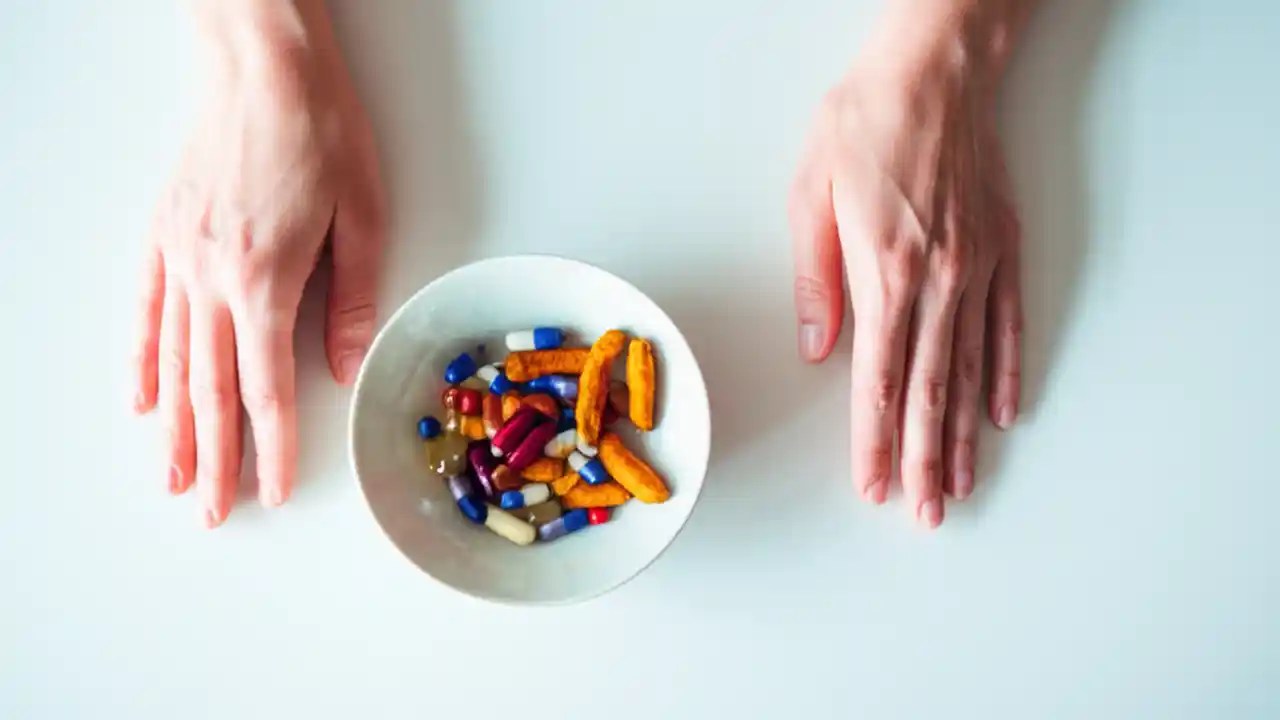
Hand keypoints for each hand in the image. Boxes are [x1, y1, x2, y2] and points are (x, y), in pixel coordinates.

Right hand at [132, 2, 384, 526]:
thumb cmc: (319, 132)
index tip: (272, 491)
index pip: (267, 387)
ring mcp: (180, 257)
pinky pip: (145, 310)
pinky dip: (142, 358)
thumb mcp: (361, 218)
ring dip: (174, 425)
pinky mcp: (164, 234)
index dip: (271, 448)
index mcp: (265, 280)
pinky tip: (140, 398)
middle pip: (212, 388)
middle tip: (214, 512)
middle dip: (216, 458)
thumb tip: (343, 368)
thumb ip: (351, 300)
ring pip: (174, 360)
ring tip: (174, 477)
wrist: (263, 66)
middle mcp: (213, 278)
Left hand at [790, 5, 1027, 527]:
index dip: (876, 439)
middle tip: (922, 512)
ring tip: (960, 486)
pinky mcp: (1002, 250)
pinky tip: (1003, 414)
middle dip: (923, 459)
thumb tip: (819, 348)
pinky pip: (1008, 325)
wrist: (935, 70)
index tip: (874, 485)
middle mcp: (937, 280)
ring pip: (968, 370)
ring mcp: (976, 268)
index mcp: (883, 271)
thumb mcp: (811, 195)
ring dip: (964, 435)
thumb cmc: (864, 124)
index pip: (879, 378)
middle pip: (929, 390)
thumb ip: (817, 279)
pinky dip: (1005, 373)